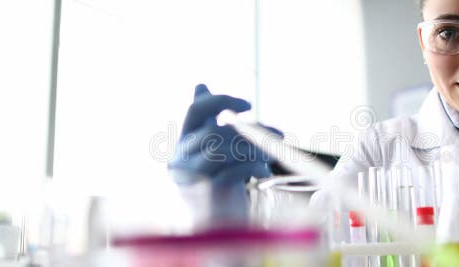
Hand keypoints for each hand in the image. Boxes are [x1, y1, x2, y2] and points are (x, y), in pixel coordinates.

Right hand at [169, 84, 279, 221]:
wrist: (219, 227)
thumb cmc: (220, 185)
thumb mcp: (216, 150)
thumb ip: (209, 121)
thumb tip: (199, 85)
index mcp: (182, 144)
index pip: (195, 110)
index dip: (222, 101)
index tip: (249, 105)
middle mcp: (180, 158)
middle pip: (216, 130)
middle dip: (252, 130)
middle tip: (279, 134)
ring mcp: (191, 177)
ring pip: (225, 148)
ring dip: (256, 148)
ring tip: (272, 154)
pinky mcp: (208, 193)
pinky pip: (234, 168)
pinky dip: (254, 166)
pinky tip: (263, 171)